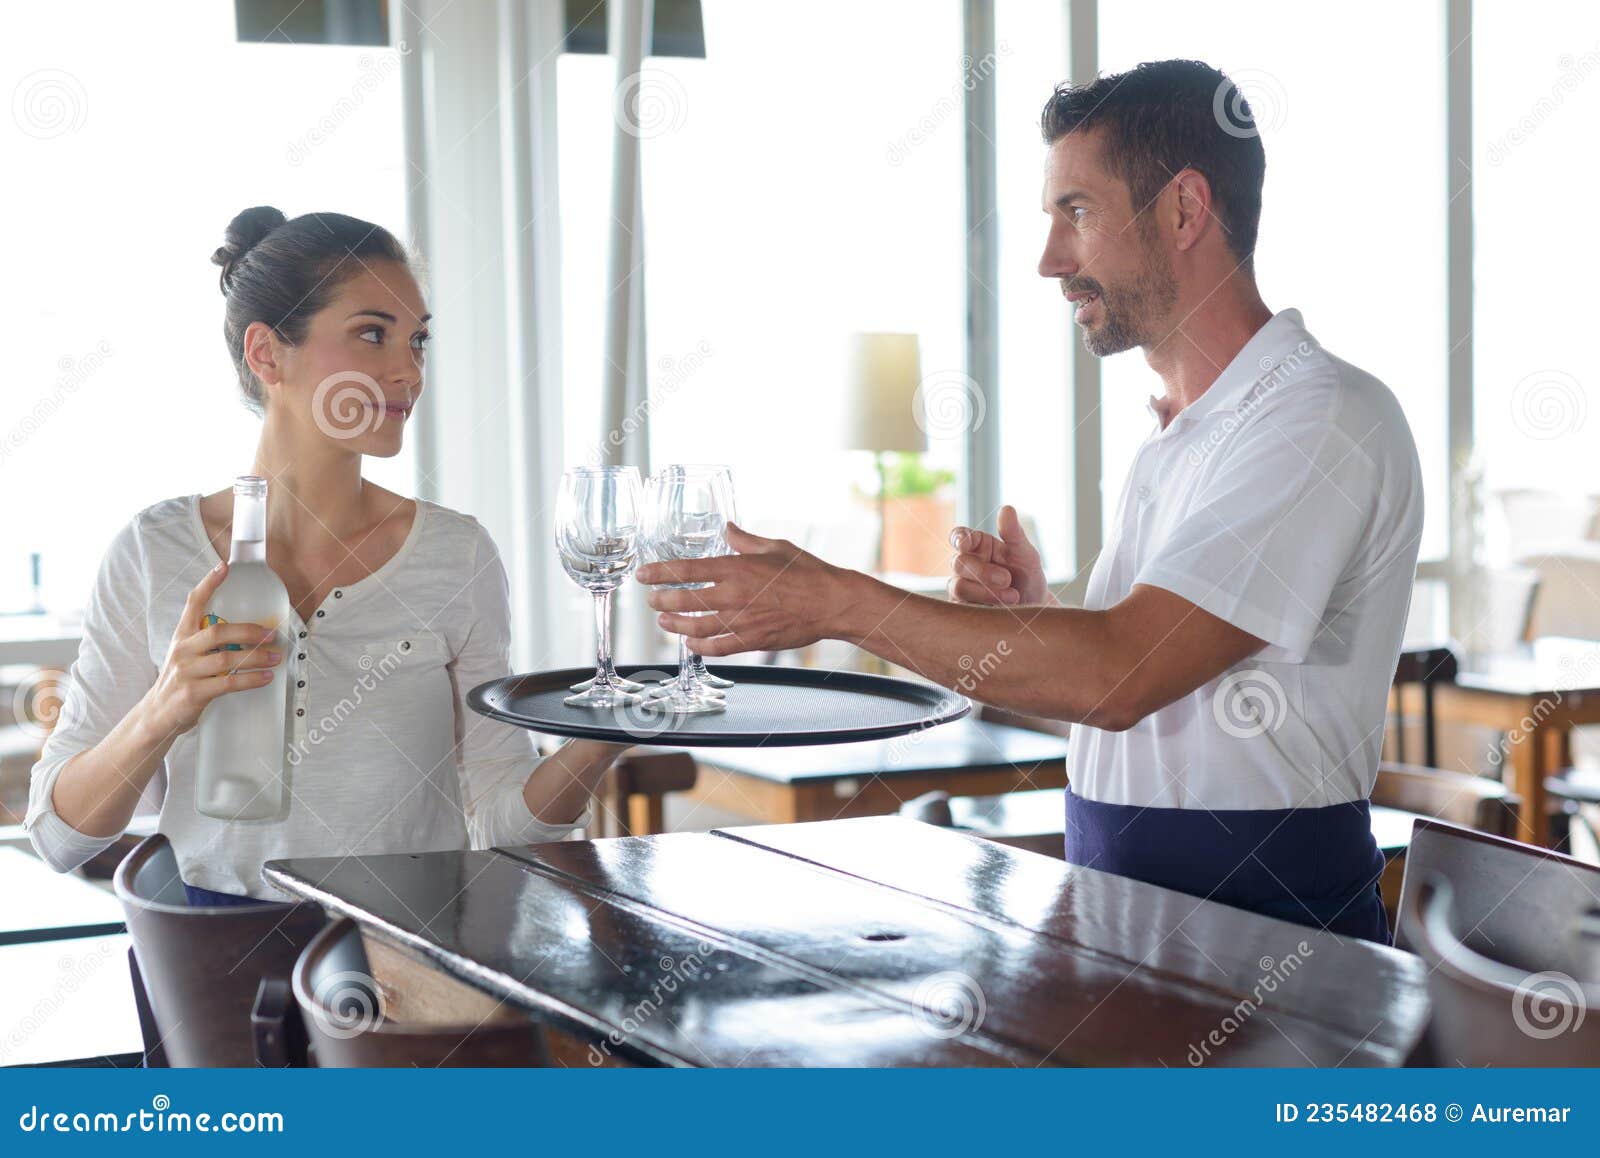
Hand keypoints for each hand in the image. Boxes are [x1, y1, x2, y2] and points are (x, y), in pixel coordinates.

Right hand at [141, 561, 283, 737]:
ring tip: (276, 657)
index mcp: (182, 635)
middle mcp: (183, 649)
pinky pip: (228, 683)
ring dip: (257, 657)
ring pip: (228, 658)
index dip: (209, 584)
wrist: (157, 714)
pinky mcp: (194, 693)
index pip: (193, 603)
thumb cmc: (181, 680)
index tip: (224, 567)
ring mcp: (187, 671)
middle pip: (219, 631)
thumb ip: (209, 642)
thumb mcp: (187, 654)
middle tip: (273, 634)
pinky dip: (251, 680)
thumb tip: (251, 633)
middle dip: (250, 631)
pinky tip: (265, 678)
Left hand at [635, 523, 853, 655]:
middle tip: (652, 600)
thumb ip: (746, 540)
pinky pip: (719, 648)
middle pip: (685, 601)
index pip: (687, 569)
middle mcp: (734, 595)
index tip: (644, 575)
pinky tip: (691, 644)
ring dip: (675, 625)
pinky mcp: (753, 640)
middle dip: (662, 600)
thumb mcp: (775, 547)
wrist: (831, 602)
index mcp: (737, 568)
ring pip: (697, 627)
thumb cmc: (807, 572)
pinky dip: (700, 648)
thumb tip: (729, 529)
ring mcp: (742, 620)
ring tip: (664, 622)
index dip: (660, 572)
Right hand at [947, 504, 1050, 606]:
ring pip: (958, 587)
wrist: (1035, 607)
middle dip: (982, 572)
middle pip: (958, 563)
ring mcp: (962, 587)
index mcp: (977, 546)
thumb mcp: (1026, 553)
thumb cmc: (1028, 576)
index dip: (959, 539)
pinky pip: (962, 608)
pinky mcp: (963, 609)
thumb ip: (1014, 533)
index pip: (959, 537)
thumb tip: (1007, 508)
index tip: (965, 544)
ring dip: (984, 592)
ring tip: (1012, 597)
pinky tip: (1001, 609)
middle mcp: (965, 565)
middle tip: (1007, 579)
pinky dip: (982, 606)